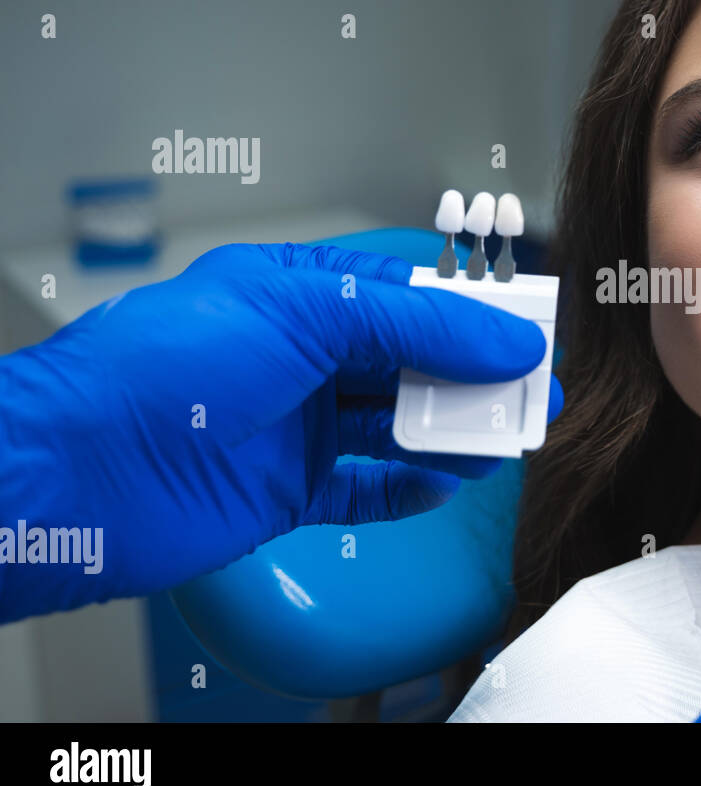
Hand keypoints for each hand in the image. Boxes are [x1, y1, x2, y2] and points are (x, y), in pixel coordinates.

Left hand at [0, 242, 562, 622]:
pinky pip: (364, 492)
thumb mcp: (308, 314)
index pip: (406, 293)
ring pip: (396, 426)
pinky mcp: (286, 490)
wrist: (81, 472)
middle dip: (476, 377)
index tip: (527, 327)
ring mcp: (294, 425)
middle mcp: (300, 358)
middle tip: (534, 393)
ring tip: (505, 440)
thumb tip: (505, 338)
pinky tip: (445, 484)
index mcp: (299, 294)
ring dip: (453, 433)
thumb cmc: (165, 368)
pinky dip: (407, 490)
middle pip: (411, 362)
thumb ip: (418, 325)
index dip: (471, 309)